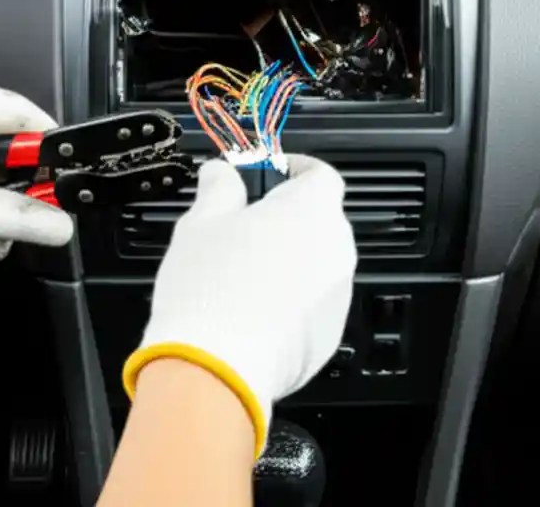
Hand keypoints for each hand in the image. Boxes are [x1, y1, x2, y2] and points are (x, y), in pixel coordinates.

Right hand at [123, 156, 356, 455]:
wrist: (217, 369)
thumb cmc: (209, 290)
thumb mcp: (201, 223)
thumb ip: (219, 189)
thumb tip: (222, 174)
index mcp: (312, 210)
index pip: (320, 174)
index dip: (294, 170)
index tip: (267, 175)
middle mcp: (336, 250)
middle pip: (320, 220)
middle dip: (287, 218)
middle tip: (244, 225)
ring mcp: (338, 296)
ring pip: (318, 264)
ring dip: (291, 261)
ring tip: (243, 274)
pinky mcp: (329, 336)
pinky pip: (313, 305)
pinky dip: (291, 301)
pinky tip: (253, 310)